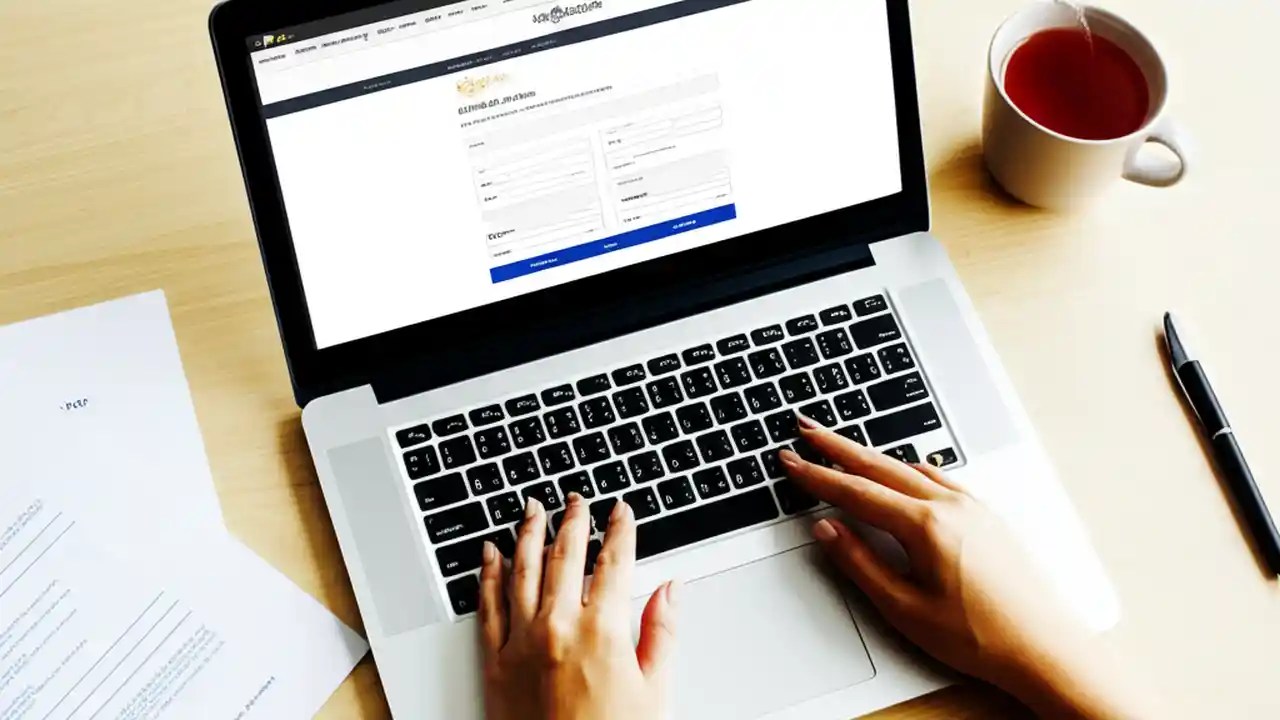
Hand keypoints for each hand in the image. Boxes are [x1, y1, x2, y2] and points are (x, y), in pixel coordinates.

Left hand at [479, 494, 678, 719]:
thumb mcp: (654, 691)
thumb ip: (661, 634)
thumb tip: (670, 592)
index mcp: (603, 631)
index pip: (615, 562)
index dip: (620, 530)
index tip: (621, 511)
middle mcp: (558, 627)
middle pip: (566, 555)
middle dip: (574, 520)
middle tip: (578, 500)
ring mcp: (522, 641)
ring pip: (523, 570)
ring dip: (529, 533)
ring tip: (533, 509)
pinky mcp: (495, 661)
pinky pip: (488, 606)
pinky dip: (488, 575)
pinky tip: (489, 555)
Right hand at [783, 417, 1161, 718]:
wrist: (1045, 648)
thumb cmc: (980, 637)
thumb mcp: (904, 608)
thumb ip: (860, 564)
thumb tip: (828, 530)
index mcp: (925, 526)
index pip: (856, 492)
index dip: (817, 476)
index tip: (790, 461)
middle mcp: (950, 506)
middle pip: (880, 466)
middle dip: (838, 447)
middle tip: (807, 429)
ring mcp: (972, 507)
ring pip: (909, 467)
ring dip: (871, 455)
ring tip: (843, 447)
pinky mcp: (986, 516)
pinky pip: (937, 478)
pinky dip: (907, 468)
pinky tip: (901, 470)